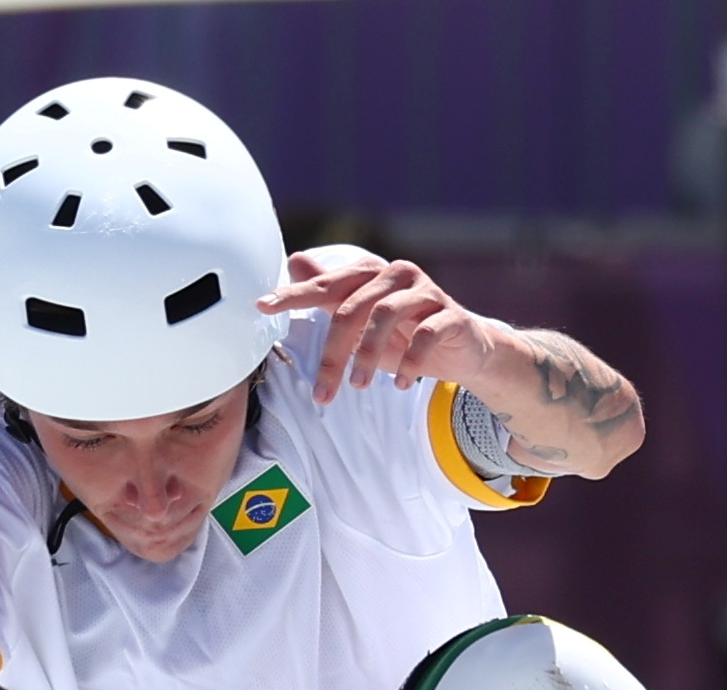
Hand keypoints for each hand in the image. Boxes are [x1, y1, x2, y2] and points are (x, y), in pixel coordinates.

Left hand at [258, 254, 501, 403]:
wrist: (464, 349)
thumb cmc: (405, 335)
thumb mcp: (363, 320)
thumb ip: (330, 294)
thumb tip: (293, 262)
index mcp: (371, 274)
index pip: (326, 284)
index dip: (294, 295)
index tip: (262, 307)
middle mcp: (397, 275)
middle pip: (351, 308)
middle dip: (333, 353)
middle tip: (323, 391)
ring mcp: (425, 291)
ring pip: (385, 316)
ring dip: (367, 357)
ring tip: (358, 387)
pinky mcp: (450, 313)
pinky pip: (425, 335)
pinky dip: (409, 362)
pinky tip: (400, 384)